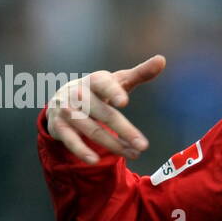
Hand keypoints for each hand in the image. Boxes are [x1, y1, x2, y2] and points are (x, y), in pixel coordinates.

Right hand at [45, 54, 164, 163]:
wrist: (62, 99)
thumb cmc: (98, 90)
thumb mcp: (117, 81)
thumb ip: (139, 73)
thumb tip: (162, 59)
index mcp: (95, 81)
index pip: (104, 84)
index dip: (113, 92)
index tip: (124, 102)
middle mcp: (78, 94)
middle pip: (104, 114)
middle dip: (124, 130)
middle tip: (144, 145)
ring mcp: (67, 110)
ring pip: (92, 131)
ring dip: (114, 145)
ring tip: (134, 154)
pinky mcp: (59, 127)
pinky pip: (71, 141)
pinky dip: (81, 151)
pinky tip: (95, 160)